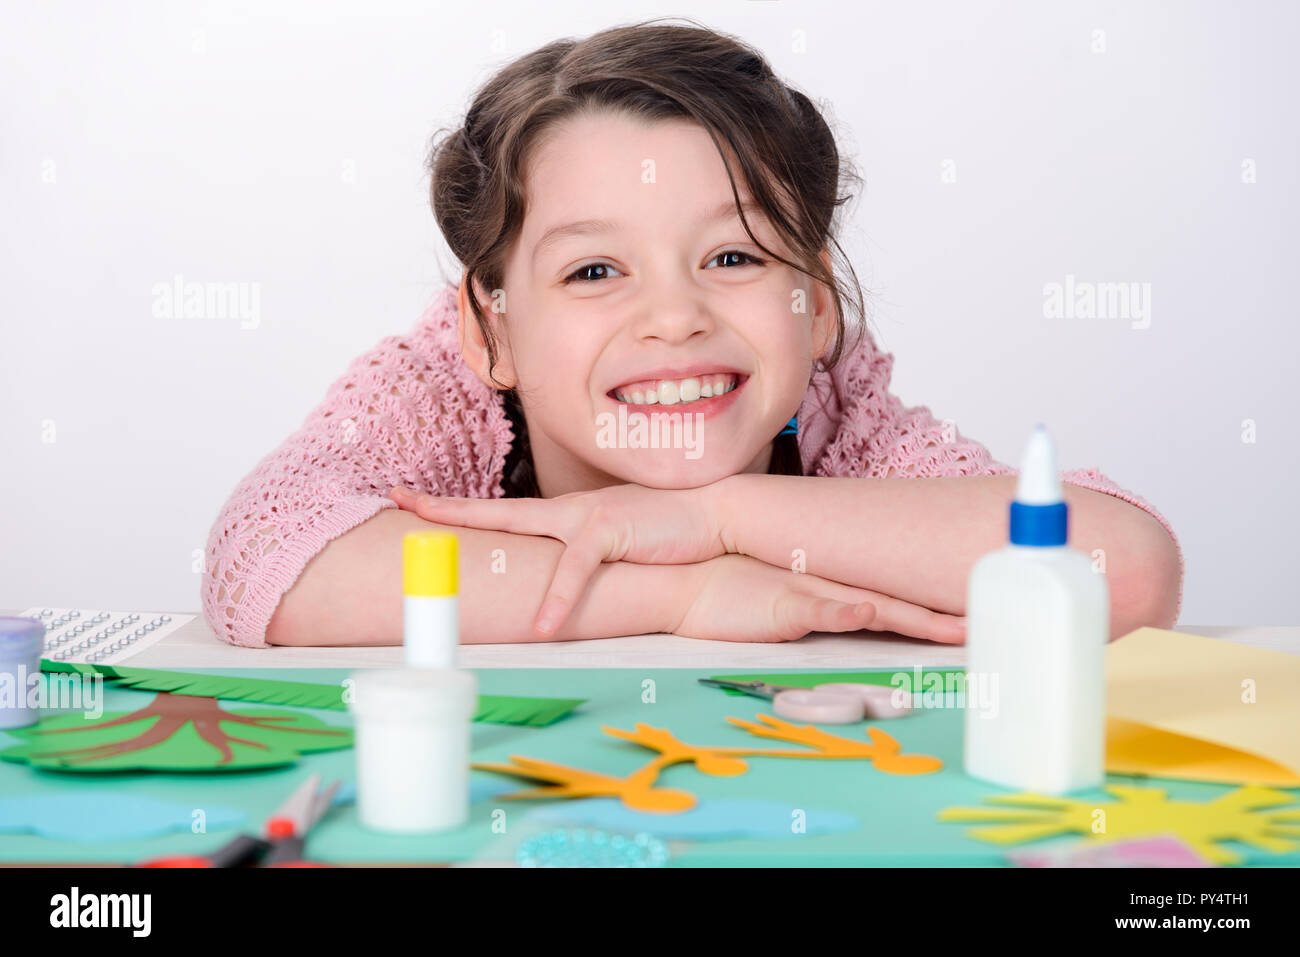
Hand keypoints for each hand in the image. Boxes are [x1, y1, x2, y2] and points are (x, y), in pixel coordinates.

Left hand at [389, 482, 729, 637]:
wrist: (713, 514)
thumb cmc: (665, 533)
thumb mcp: (613, 546)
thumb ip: (581, 559)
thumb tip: (555, 584)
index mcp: (564, 516)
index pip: (500, 512)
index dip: (456, 507)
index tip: (413, 499)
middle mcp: (565, 511)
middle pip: (494, 510)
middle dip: (445, 508)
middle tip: (401, 501)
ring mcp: (585, 518)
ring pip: (522, 532)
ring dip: (482, 547)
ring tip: (444, 571)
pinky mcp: (610, 533)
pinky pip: (575, 570)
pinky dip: (558, 600)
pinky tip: (544, 628)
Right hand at [672, 554, 966, 643]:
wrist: (689, 581)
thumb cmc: (738, 593)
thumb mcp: (793, 600)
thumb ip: (828, 606)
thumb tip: (866, 615)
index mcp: (840, 587)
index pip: (899, 593)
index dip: (940, 601)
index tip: (980, 608)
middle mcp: (835, 588)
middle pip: (902, 600)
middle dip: (946, 611)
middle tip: (990, 618)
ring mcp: (813, 595)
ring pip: (875, 605)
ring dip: (915, 617)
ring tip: (954, 627)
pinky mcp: (786, 608)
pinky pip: (821, 610)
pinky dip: (846, 611)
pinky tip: (867, 612)